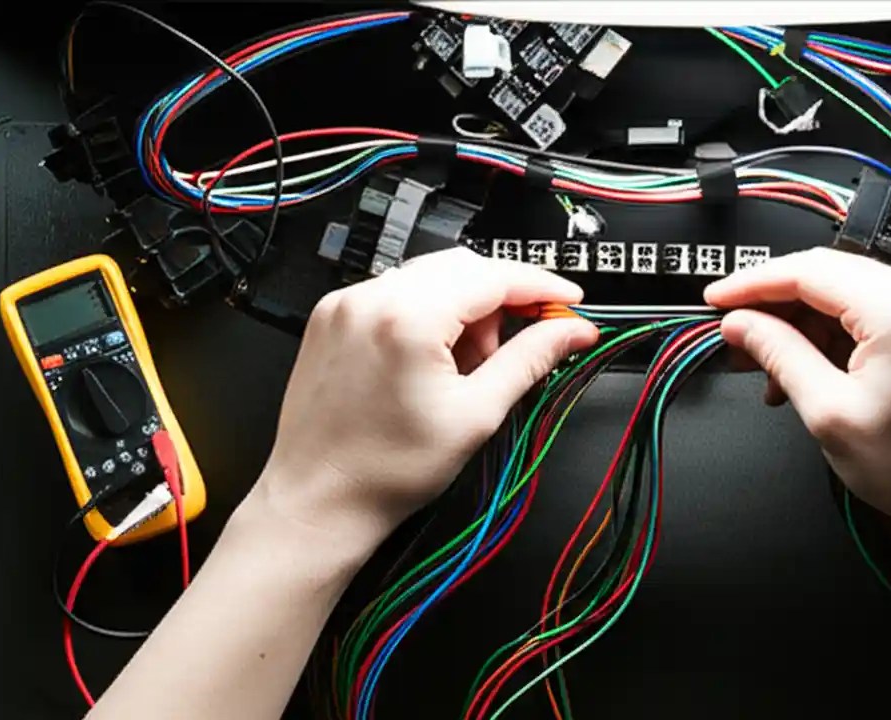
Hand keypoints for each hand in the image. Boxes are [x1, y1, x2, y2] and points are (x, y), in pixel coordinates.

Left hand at [249, 249, 597, 553]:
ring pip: (430, 277)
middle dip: (503, 299)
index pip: (494, 275)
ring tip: (469, 367)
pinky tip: (435, 361)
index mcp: (408, 318)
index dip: (541, 285)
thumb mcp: (477, 414)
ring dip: (465, 308)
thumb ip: (530, 360)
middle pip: (463, 267)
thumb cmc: (387, 471)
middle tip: (526, 342)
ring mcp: (346, 305)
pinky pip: (396, 293)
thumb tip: (572, 330)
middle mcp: (370, 299)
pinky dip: (428, 314)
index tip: (569, 301)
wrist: (318, 500)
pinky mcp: (332, 318)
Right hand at [705, 248, 890, 551]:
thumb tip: (742, 325)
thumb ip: (779, 355)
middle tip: (733, 334)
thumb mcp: (828, 412)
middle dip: (772, 305)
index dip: (752, 284)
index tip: (718, 300)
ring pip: (841, 292)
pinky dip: (828, 333)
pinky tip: (803, 366)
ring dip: (798, 323)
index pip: (807, 272)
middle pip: (824, 275)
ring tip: (765, 363)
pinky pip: (865, 310)